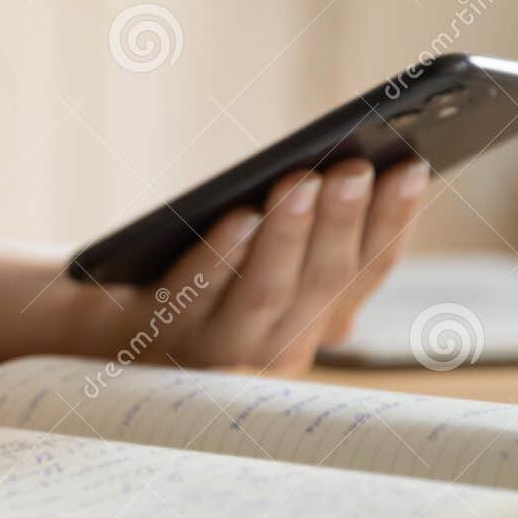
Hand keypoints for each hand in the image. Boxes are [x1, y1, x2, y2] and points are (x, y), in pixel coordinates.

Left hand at [91, 159, 428, 373]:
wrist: (106, 336)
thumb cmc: (196, 285)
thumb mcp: (259, 268)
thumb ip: (310, 243)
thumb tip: (364, 173)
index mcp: (313, 324)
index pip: (366, 272)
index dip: (393, 221)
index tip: (412, 166)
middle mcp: (276, 348)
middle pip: (322, 284)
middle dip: (342, 222)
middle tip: (354, 167)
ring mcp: (220, 351)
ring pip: (266, 293)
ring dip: (288, 236)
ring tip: (301, 180)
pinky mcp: (164, 340)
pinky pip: (197, 298)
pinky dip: (220, 258)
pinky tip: (237, 217)